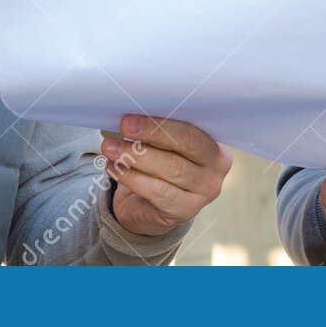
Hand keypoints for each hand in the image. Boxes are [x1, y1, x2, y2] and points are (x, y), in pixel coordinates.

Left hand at [104, 115, 231, 235]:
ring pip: (170, 169)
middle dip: (151, 134)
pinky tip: (114, 168)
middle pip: (185, 146)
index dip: (161, 123)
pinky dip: (132, 178)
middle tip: (124, 127)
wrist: (151, 207)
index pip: (192, 130)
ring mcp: (204, 193)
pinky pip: (157, 192)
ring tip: (110, 148)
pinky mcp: (185, 211)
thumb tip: (137, 115)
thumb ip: (161, 130)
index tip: (132, 118)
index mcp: (215, 145)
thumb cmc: (160, 164)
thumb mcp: (165, 145)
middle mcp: (215, 169)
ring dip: (135, 157)